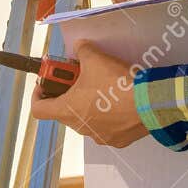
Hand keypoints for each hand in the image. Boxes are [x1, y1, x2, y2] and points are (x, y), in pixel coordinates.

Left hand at [27, 40, 150, 147]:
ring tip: (101, 87)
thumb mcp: (95, 59)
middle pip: (64, 111)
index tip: (45, 84)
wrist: (149, 103)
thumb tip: (80, 47)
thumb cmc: (118, 84)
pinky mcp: (118, 140)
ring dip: (88, 104)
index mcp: (67, 111)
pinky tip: (119, 102)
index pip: (39, 109)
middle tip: (78, 79)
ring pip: (87, 119)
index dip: (38, 95)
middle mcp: (80, 127)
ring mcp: (99, 136)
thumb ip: (82, 51)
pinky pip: (107, 127)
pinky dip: (108, 115)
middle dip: (68, 94)